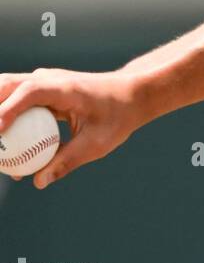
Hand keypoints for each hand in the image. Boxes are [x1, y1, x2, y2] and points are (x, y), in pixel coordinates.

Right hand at [0, 68, 146, 188]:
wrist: (131, 94)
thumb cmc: (118, 116)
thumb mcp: (98, 143)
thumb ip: (67, 161)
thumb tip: (38, 182)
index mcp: (63, 88)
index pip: (28, 92)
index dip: (7, 110)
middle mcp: (47, 79)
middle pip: (5, 87)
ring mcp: (41, 82)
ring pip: (5, 90)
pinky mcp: (39, 90)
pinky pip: (13, 101)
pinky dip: (3, 116)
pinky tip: (3, 143)